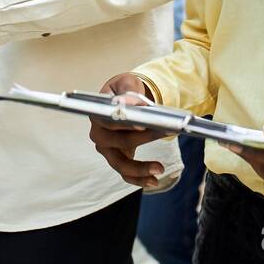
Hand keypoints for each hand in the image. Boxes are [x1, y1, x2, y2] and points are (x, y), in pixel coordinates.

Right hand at [88, 73, 168, 188]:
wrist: (124, 101)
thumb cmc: (124, 90)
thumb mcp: (126, 83)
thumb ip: (127, 92)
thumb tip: (126, 104)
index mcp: (98, 115)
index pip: (110, 121)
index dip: (126, 124)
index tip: (143, 125)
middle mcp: (99, 134)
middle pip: (119, 142)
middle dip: (144, 140)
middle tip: (165, 134)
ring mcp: (107, 149)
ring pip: (120, 164)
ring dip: (140, 169)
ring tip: (160, 169)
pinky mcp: (117, 158)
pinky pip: (126, 173)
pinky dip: (139, 179)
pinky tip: (154, 181)